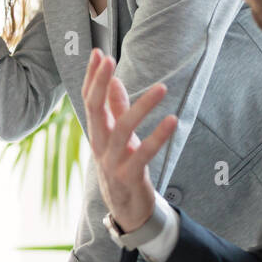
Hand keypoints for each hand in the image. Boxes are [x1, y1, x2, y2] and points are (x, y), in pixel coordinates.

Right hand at [81, 49, 176, 232]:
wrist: (126, 208)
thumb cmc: (123, 166)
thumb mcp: (119, 136)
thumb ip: (116, 109)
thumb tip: (115, 81)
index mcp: (97, 133)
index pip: (89, 100)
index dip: (92, 77)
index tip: (98, 53)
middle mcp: (99, 145)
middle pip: (94, 110)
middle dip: (99, 84)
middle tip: (109, 60)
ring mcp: (112, 162)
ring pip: (122, 130)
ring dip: (141, 107)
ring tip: (162, 88)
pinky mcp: (129, 176)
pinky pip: (143, 154)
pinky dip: (158, 137)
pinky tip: (172, 120)